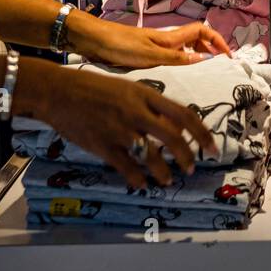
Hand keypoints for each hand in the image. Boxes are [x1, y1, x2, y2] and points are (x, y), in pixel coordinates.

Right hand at [39, 66, 216, 187]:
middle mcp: (136, 112)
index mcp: (145, 95)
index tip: (212, 147)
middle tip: (192, 167)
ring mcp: (120, 130)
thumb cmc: (93, 87)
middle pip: (173, 139)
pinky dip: (137, 179)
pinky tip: (141, 183)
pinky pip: (127, 169)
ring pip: (152, 158)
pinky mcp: (103, 146)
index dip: (202, 133)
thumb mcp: (127, 87)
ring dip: (164, 173)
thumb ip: (149, 104)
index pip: (184, 114)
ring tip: (168, 179)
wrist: (58, 91)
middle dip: (188, 157)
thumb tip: (173, 123)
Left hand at [70, 17, 230, 69]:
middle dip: (210, 52)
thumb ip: (177, 59)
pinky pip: (170, 60)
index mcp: (170, 38)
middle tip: (216, 71)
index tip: (228, 56)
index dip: (218, 41)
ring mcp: (155, 48)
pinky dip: (179, 67)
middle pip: (196, 41)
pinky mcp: (144, 56)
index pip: (202, 32)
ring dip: (195, 61)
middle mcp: (165, 41)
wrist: (92, 41)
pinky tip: (175, 80)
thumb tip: (205, 61)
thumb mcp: (150, 55)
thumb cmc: (119, 46)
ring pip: (183, 51)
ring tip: (200, 79)